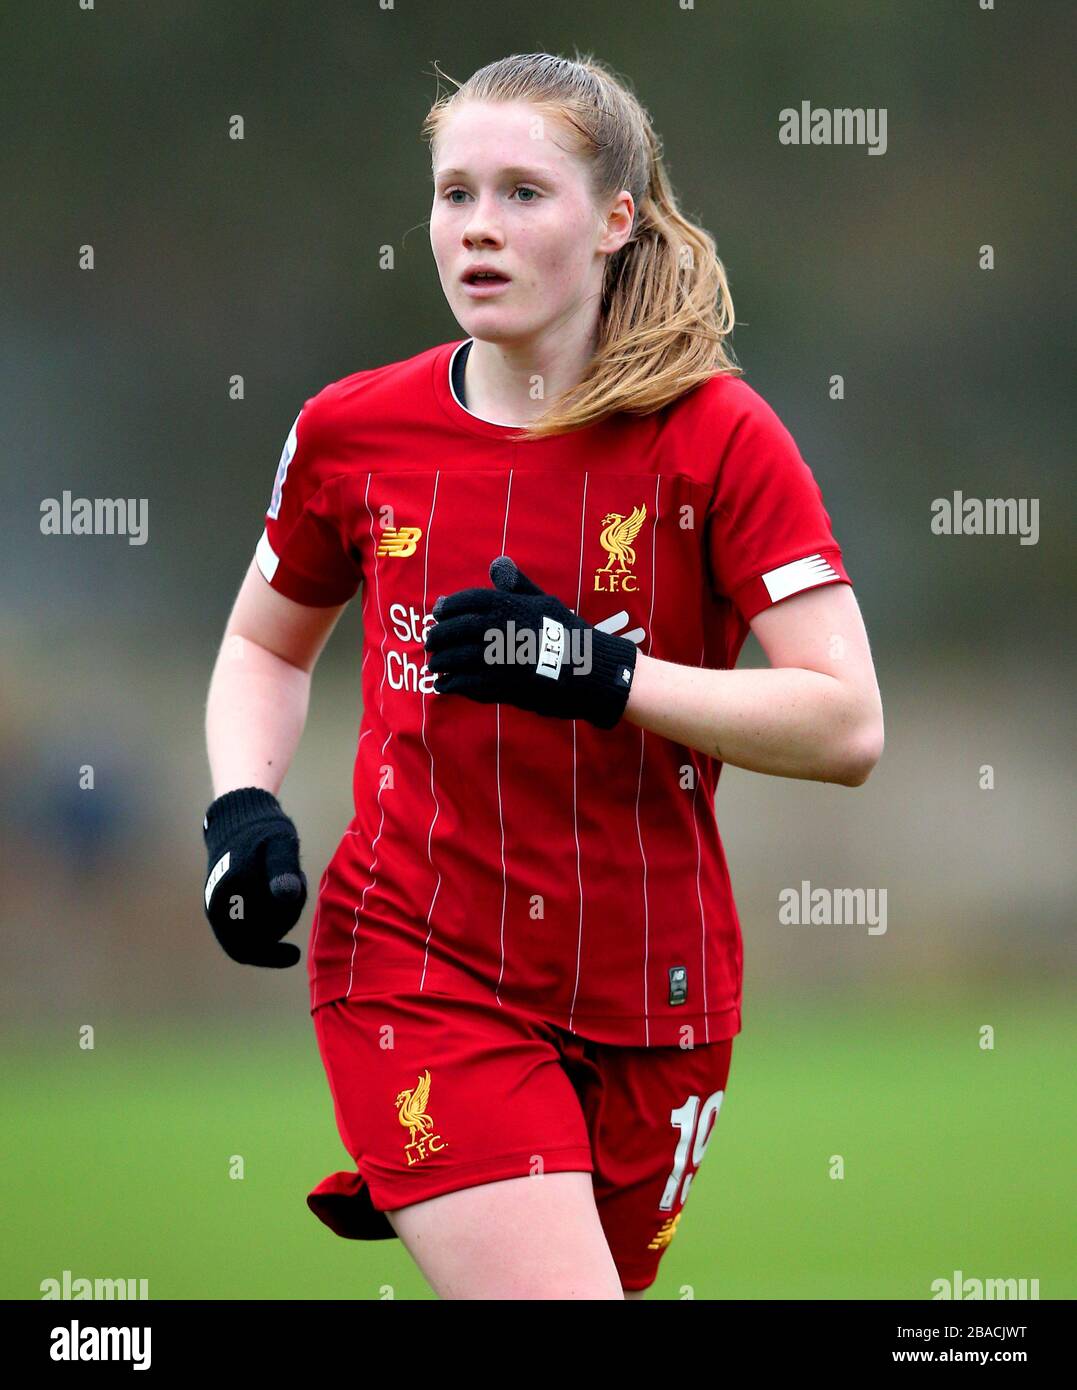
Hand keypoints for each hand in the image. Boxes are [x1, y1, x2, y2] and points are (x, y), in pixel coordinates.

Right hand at [202, 787, 305, 966]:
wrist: (239, 816)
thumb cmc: (262, 829)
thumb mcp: (279, 843)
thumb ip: (283, 868)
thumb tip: (285, 896)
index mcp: (229, 894)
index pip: (245, 945)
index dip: (270, 956)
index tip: (294, 956)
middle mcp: (219, 905)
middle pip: (253, 940)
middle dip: (281, 927)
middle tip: (299, 897)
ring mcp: (221, 904)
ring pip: (253, 931)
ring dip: (278, 919)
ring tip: (294, 885)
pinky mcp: (227, 900)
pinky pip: (249, 921)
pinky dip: (272, 914)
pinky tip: (288, 894)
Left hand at [423, 555, 637, 728]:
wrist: (591, 668)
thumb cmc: (570, 633)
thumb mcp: (545, 601)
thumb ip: (517, 586)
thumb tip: (496, 563)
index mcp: (509, 604)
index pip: (468, 601)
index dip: (449, 608)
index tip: (438, 613)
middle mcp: (500, 628)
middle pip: (456, 629)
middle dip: (439, 636)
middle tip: (430, 642)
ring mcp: (499, 658)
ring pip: (458, 658)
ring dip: (442, 662)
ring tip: (435, 665)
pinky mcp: (503, 685)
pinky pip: (469, 683)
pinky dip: (453, 684)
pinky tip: (445, 685)